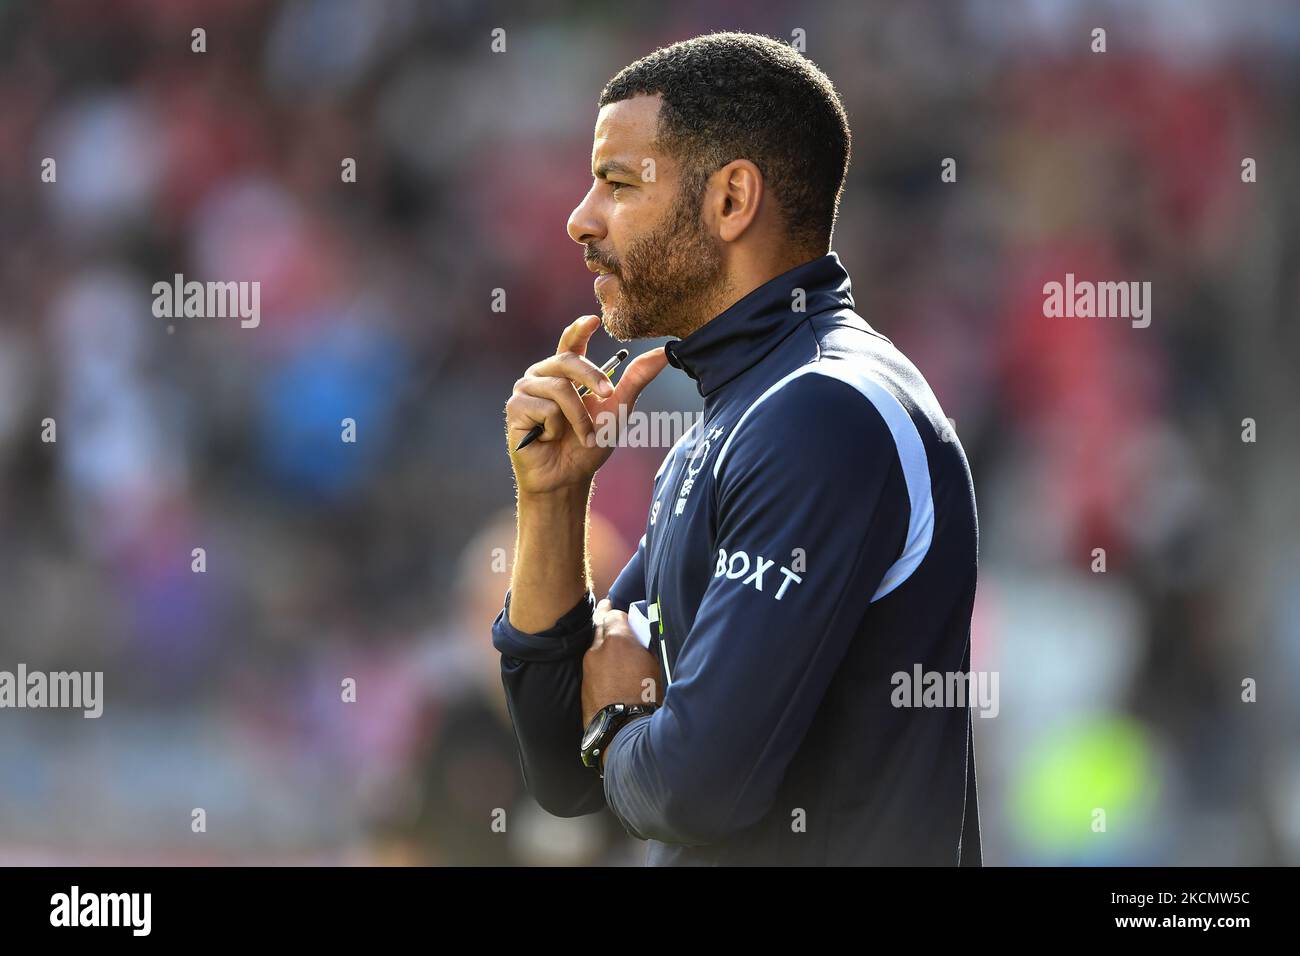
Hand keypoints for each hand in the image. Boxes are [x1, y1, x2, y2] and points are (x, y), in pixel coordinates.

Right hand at [505, 315, 667, 496]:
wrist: (567, 478)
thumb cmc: (589, 445)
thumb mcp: (619, 409)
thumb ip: (637, 379)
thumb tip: (664, 353)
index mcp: (565, 372)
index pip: (571, 341)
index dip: (580, 328)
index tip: (594, 319)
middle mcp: (543, 375)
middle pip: (568, 361)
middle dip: (593, 379)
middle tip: (607, 396)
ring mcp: (526, 389)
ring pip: (559, 388)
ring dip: (577, 418)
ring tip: (577, 436)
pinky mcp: (515, 407)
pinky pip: (545, 408)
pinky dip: (555, 428)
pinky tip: (548, 439)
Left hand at [582, 598, 662, 727]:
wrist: (623, 729)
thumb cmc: (646, 696)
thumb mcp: (654, 665)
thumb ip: (643, 646)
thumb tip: (639, 639)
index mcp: (618, 639)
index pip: (613, 614)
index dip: (619, 613)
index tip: (623, 613)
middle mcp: (598, 648)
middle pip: (598, 623)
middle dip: (604, 617)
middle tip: (608, 609)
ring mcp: (587, 665)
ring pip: (593, 643)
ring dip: (600, 638)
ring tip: (608, 637)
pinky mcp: (583, 681)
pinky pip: (590, 661)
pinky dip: (597, 656)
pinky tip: (605, 661)